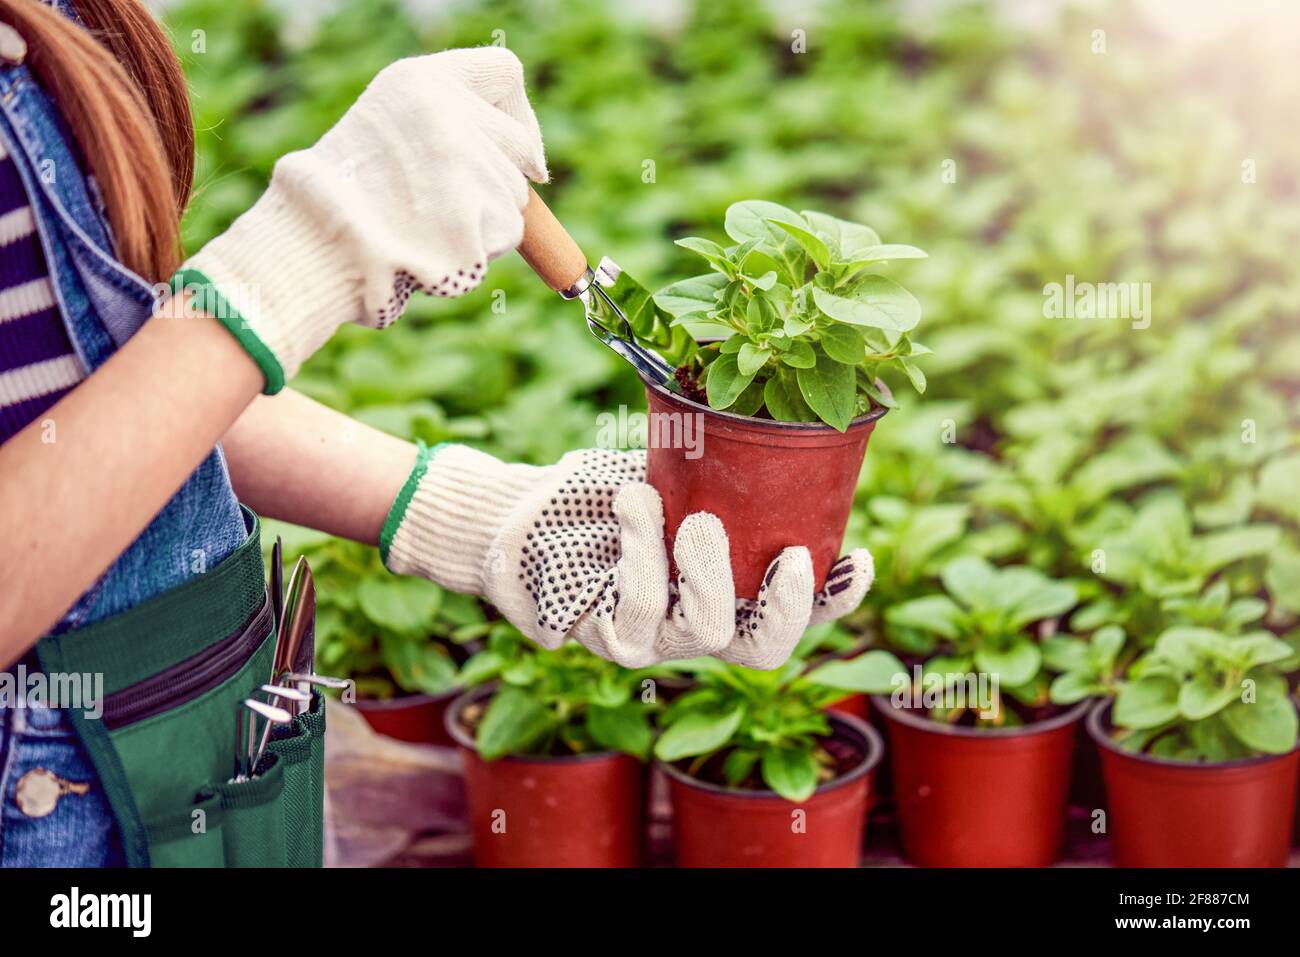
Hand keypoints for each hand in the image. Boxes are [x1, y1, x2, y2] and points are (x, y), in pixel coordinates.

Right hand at [177, 47, 546, 391]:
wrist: (313, 250)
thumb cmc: (346, 198)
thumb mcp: (388, 127)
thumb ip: (450, 122)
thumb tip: (533, 164)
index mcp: (420, 81)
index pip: (503, 71)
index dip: (516, 112)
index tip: (511, 146)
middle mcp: (449, 114)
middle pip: (518, 146)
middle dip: (496, 178)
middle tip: (445, 203)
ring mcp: (467, 166)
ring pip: (513, 196)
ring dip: (484, 219)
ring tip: (425, 227)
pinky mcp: (480, 219)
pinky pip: (507, 234)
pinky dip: (480, 250)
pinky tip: (435, 249)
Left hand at [381, 445, 874, 668]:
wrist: (536, 508)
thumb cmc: (621, 487)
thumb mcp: (684, 471)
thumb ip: (729, 469)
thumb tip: (779, 418)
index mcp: (737, 593)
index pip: (804, 611)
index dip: (837, 597)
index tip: (856, 556)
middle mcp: (705, 629)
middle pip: (766, 649)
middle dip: (785, 606)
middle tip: (787, 554)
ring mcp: (659, 642)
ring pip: (706, 631)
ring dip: (707, 570)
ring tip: (694, 517)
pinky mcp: (612, 638)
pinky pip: (641, 607)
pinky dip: (643, 548)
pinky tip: (635, 498)